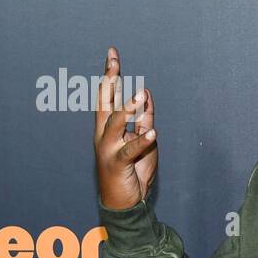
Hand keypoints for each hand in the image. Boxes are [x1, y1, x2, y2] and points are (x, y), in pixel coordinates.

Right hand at [94, 45, 157, 209]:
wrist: (125, 203)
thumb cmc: (133, 171)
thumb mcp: (144, 140)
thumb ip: (145, 118)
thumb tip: (145, 93)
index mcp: (109, 127)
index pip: (109, 96)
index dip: (111, 75)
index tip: (113, 55)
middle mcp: (104, 134)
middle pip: (105, 102)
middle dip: (110, 81)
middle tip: (114, 61)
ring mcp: (108, 149)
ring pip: (115, 124)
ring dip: (128, 109)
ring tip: (140, 94)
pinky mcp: (117, 164)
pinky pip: (129, 150)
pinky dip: (141, 141)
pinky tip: (152, 133)